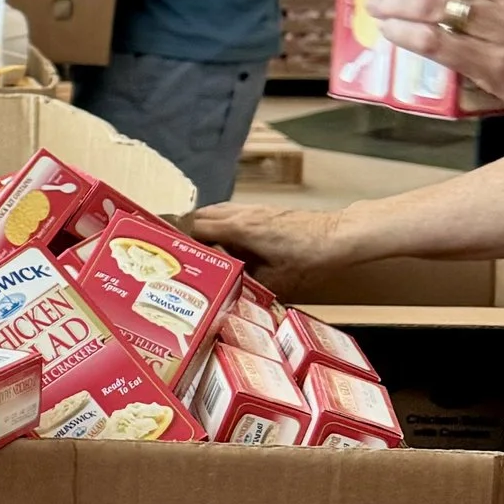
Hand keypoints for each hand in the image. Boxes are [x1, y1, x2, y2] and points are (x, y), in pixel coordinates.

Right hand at [187, 196, 356, 293]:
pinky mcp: (265, 212)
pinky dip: (220, 224)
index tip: (164, 249)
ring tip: (196, 248)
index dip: (177, 238)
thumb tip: (225, 293)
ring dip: (203, 226)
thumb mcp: (274, 281)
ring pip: (216, 212)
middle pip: (200, 216)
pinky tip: (226, 243)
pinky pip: (231, 214)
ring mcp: (254, 210)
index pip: (194, 227)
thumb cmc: (309, 258)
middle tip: (176, 250)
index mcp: (238, 229)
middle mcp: (242, 214)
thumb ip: (244, 285)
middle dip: (185, 231)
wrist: (339, 237)